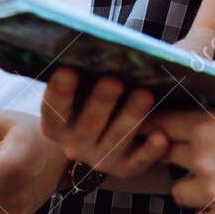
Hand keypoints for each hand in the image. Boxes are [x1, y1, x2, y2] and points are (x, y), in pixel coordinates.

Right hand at [40, 68, 168, 178]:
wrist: (102, 141)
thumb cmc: (92, 102)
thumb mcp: (81, 92)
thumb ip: (84, 75)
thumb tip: (94, 44)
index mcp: (57, 125)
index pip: (53, 110)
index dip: (59, 92)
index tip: (67, 70)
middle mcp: (75, 145)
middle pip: (87, 125)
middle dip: (101, 102)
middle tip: (113, 80)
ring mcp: (101, 159)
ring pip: (116, 140)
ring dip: (130, 117)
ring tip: (145, 95)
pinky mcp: (127, 169)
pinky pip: (140, 161)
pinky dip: (150, 151)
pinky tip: (161, 137)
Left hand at [147, 65, 214, 213]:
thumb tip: (198, 69)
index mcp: (207, 124)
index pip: (159, 124)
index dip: (162, 126)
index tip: (168, 129)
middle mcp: (204, 158)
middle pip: (168, 157)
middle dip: (182, 154)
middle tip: (205, 153)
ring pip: (179, 192)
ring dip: (193, 187)